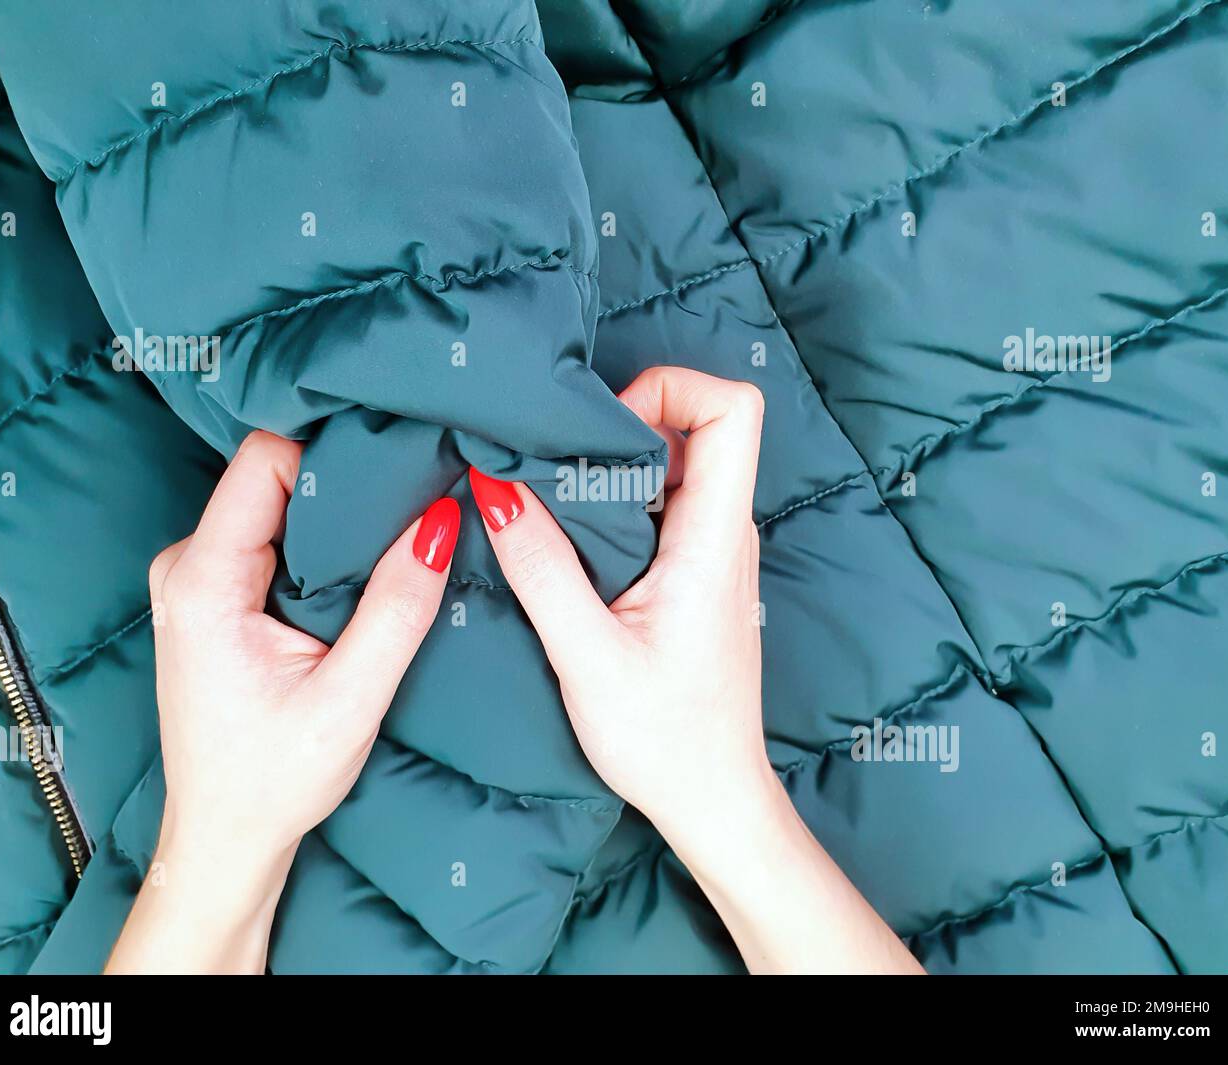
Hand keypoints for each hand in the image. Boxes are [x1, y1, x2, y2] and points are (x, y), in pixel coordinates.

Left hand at [108, 430, 459, 972]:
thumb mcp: (351, 698)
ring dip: (336, 515)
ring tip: (396, 532)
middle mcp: (187, 566)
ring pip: (276, 503)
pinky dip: (319, 542)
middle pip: (272, 475)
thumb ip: (397, 607)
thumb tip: (441, 518)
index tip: (398, 461)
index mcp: (204, 581)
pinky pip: (272, 534)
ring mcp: (195, 578)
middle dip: (344, 481)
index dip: (333, 452)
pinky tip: (362, 565)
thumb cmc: (276, 779)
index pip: (264, 460)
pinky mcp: (214, 594)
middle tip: (414, 495)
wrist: (225, 837)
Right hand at [470, 367, 921, 973]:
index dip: (672, 388)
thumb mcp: (586, 656)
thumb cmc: (663, 739)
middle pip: (698, 424)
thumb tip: (493, 485)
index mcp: (715, 541)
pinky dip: (615, 499)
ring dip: (613, 463)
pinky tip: (567, 536)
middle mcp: (726, 533)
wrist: (712, 798)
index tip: (603, 427)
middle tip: (556, 460)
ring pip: (675, 463)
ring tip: (550, 495)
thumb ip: (540, 567)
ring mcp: (714, 551)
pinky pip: (661, 504)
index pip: (733, 411)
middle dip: (623, 419)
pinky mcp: (695, 573)